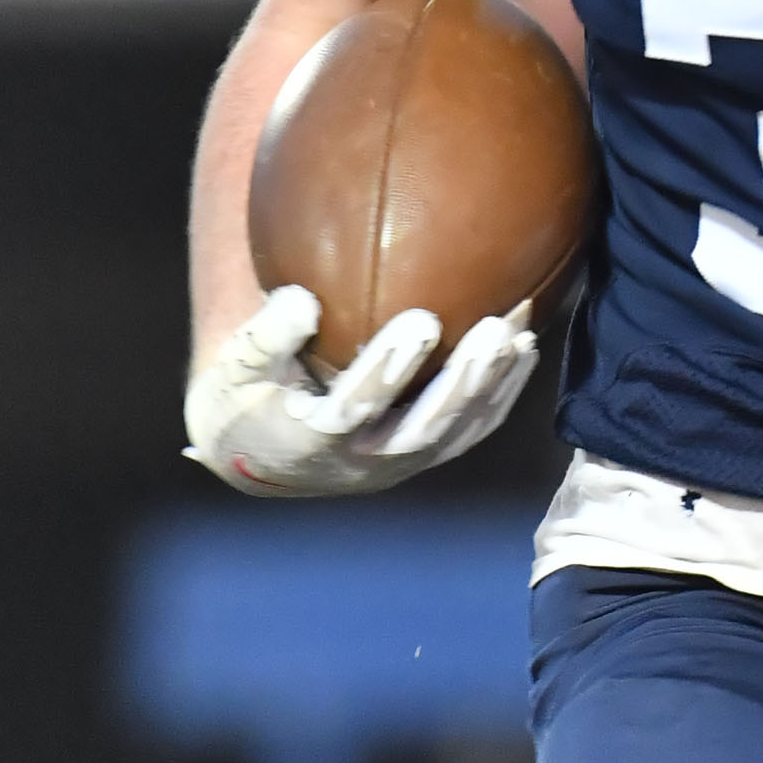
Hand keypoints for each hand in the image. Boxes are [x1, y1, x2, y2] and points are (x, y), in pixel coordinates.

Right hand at [183, 286, 535, 496]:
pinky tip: (527, 347)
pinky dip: (502, 392)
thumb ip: (266, 335)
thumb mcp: (235, 367)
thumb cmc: (246, 393)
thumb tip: (303, 300)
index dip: (389, 369)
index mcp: (309, 442)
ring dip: (494, 384)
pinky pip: (471, 429)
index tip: (422, 320)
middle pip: (423, 429)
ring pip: (457, 432)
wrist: (261, 452)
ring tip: (522, 331)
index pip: (354, 409)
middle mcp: (361, 461)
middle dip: (464, 379)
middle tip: (496, 329)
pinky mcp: (423, 456)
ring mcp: (398, 462)